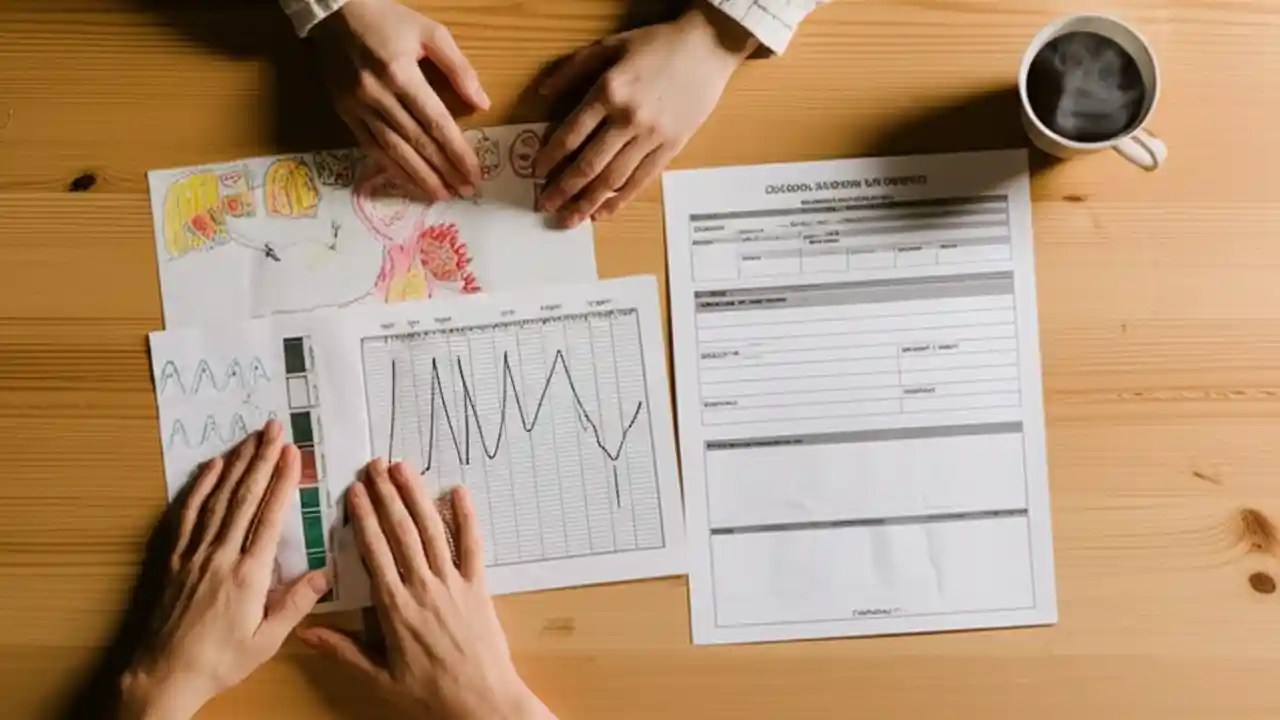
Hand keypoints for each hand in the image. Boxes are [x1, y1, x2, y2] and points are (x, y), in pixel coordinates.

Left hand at [119, 419, 329, 719]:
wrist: (164, 674)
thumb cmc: (221, 661)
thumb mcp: (267, 641)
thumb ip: (295, 605)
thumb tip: (325, 574)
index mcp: (250, 574)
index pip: (270, 516)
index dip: (283, 481)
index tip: (293, 454)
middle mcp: (222, 555)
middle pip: (245, 497)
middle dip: (262, 459)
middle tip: (274, 429)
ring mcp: (195, 553)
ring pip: (219, 498)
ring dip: (236, 464)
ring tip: (251, 437)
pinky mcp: (175, 557)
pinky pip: (189, 513)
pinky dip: (201, 486)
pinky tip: (212, 466)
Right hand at [298, 461, 552, 719]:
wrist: (483, 705)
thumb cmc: (429, 696)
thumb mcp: (379, 679)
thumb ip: (344, 652)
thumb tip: (305, 633)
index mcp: (396, 608)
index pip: (375, 552)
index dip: (364, 519)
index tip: (355, 491)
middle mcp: (424, 588)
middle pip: (402, 532)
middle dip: (387, 496)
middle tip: (373, 465)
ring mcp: (454, 584)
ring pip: (433, 531)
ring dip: (417, 496)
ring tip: (403, 467)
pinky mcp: (479, 588)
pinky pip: (473, 546)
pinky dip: (466, 517)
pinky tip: (458, 491)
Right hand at [312, 0, 489, 200]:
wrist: (333, 11)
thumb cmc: (388, 20)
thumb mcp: (431, 32)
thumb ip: (459, 68)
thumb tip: (482, 104)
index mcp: (401, 74)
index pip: (436, 123)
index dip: (457, 152)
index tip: (474, 173)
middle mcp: (378, 95)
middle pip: (416, 142)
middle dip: (443, 171)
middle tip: (464, 192)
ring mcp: (358, 107)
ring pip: (392, 150)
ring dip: (418, 177)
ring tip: (440, 195)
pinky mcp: (344, 112)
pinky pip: (370, 147)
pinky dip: (390, 167)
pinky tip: (408, 181)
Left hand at [534, 2, 758, 226]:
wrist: (708, 47)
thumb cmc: (657, 44)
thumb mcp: (610, 45)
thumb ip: (573, 68)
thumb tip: (542, 92)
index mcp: (609, 91)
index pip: (571, 134)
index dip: (550, 157)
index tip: (536, 172)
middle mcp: (628, 118)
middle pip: (588, 164)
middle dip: (563, 188)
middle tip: (545, 205)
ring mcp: (651, 136)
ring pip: (613, 178)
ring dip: (587, 202)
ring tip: (569, 219)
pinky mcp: (671, 147)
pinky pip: (642, 179)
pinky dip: (620, 199)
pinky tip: (604, 212)